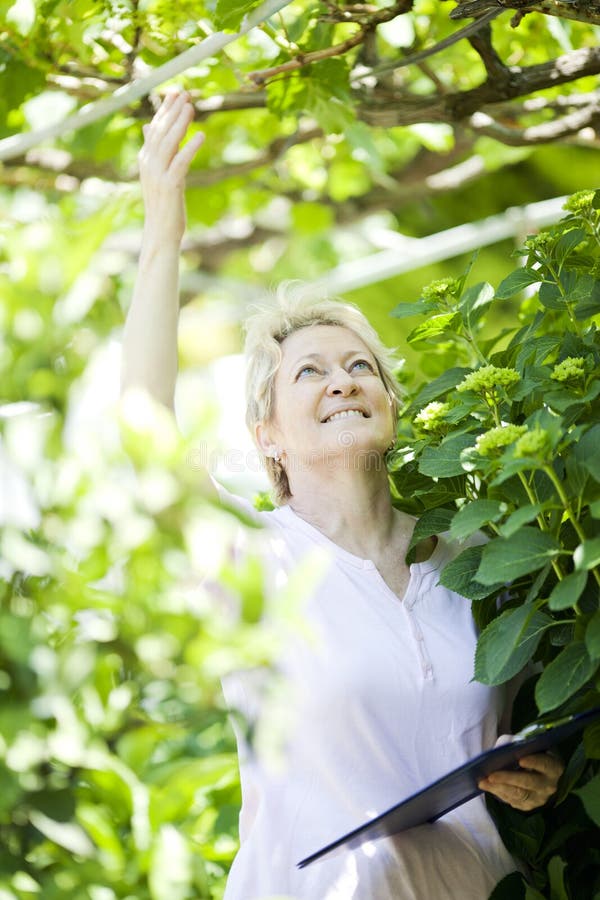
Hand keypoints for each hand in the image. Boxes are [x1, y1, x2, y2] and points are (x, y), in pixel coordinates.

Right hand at [138, 90, 204, 242]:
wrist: (160, 232)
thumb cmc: (163, 205)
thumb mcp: (158, 174)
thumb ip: (156, 151)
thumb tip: (148, 128)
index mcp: (146, 160)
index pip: (155, 128)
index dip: (165, 110)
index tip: (176, 93)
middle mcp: (148, 164)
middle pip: (161, 132)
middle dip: (172, 111)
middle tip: (185, 93)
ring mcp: (157, 175)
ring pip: (169, 143)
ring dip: (180, 123)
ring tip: (191, 107)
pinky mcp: (170, 186)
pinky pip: (180, 162)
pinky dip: (190, 148)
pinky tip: (201, 135)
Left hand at [478, 749, 563, 811]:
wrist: (531, 768)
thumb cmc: (526, 751)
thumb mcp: (523, 743)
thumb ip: (514, 743)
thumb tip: (501, 749)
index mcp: (554, 766)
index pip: (546, 764)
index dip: (534, 762)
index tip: (520, 759)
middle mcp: (550, 785)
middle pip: (530, 782)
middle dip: (509, 778)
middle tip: (491, 775)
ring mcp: (540, 798)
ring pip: (519, 794)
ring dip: (499, 788)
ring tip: (483, 782)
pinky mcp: (529, 805)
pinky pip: (513, 801)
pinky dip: (499, 793)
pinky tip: (488, 787)